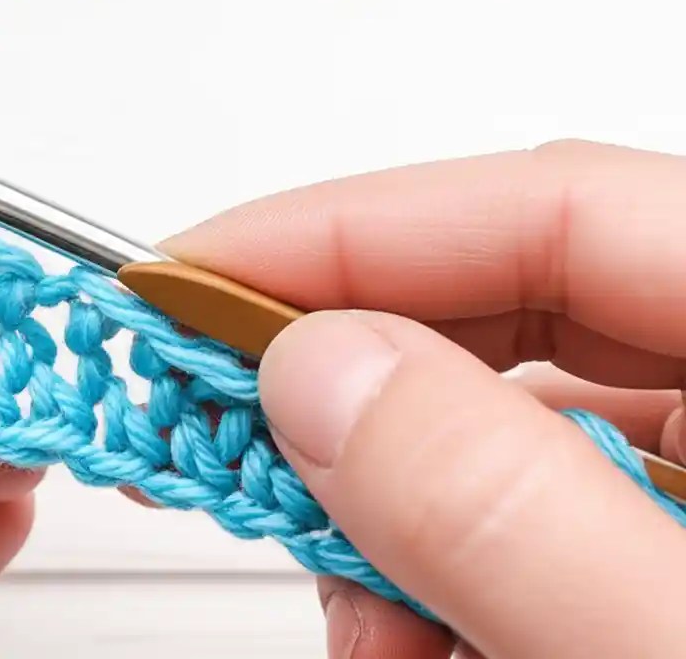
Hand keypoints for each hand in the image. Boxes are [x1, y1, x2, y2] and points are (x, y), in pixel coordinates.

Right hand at [162, 140, 685, 657]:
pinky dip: (439, 571)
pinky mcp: (668, 548)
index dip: (348, 229)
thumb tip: (322, 378)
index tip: (186, 283)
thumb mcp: (665, 649)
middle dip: (349, 391)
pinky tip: (414, 637)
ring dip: (387, 515)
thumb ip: (507, 509)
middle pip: (513, 313)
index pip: (558, 209)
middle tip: (225, 438)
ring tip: (364, 624)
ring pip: (500, 431)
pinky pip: (528, 518)